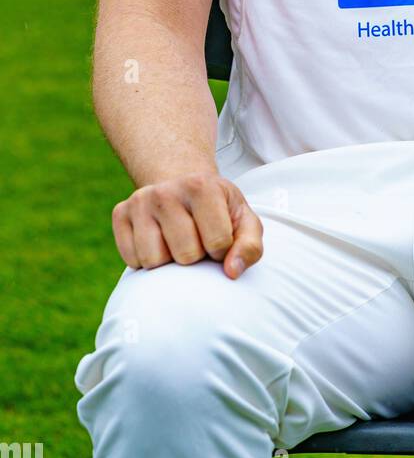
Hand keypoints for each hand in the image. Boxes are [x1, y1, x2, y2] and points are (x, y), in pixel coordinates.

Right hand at [111, 171, 263, 278]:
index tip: (219, 239)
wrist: (183, 187)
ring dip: (170, 261)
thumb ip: (249, 246)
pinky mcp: (120, 213)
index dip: (222, 251)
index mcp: (201, 185)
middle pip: (185, 255)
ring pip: (154, 261)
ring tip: (178, 241)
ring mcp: (140, 201)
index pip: (217, 243)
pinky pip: (132, 260)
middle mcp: (166, 191)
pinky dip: (147, 261)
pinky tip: (158, 241)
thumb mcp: (243, 221)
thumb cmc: (218, 211)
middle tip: (197, 239)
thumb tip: (231, 271)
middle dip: (196, 256)